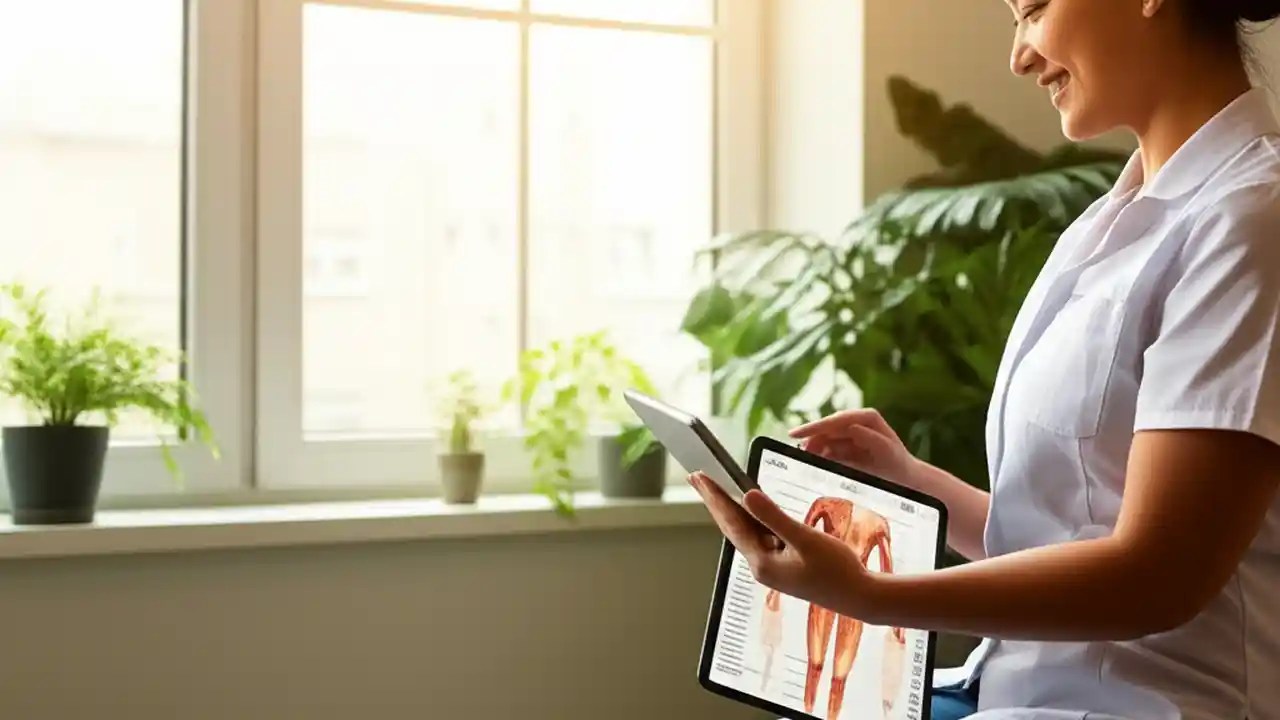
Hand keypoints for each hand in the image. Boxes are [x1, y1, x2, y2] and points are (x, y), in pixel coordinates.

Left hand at [688, 472, 876, 617]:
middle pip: (732, 527)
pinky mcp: (783, 564)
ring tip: (715, 487)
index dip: (715, 497)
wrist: (861, 597)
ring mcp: (771, 566)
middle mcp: (762, 566)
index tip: (700, 476)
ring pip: (745, 531)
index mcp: (762, 563)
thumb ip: (775, 517)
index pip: (732, 523)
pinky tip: (747, 506)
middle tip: (697, 476)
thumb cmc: (837, 570)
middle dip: (715, 501)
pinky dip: (750, 518)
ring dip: (731, 508)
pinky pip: (760, 536)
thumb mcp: (805, 539)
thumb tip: (748, 496)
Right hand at [789, 409, 921, 489]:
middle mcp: (856, 421)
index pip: (835, 420)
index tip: (795, 435)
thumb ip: (871, 438)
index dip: (814, 427)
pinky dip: (820, 457)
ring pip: (824, 439)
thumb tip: (851, 427)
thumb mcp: (888, 452)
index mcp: (867, 417)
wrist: (907, 480)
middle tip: (800, 456)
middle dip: (811, 441)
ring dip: (814, 450)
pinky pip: (828, 450)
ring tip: (807, 463)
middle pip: (826, 429)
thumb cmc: (899, 465)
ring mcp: (850, 434)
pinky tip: (816, 465)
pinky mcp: (846, 446)